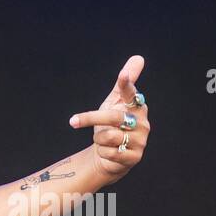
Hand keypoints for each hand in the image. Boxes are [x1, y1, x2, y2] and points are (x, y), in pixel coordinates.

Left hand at [69, 55, 149, 184]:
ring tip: (103, 141)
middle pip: (112, 117)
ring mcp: (141, 140)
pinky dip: (102, 152)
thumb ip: (122, 85)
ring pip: (108, 136)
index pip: (131, 93)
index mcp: (137, 107)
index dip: (127, 84)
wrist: (110, 155)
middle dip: (90, 118)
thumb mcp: (114, 103)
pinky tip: (107, 152)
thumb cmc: (111, 125)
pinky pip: (109, 152)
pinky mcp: (134, 157)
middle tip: (72, 121)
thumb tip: (138, 58)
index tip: (122, 75)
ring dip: (98, 139)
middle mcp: (142, 123)